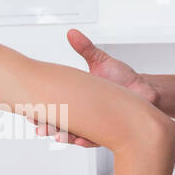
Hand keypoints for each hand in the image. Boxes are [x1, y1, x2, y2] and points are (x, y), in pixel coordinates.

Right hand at [27, 29, 158, 146]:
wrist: (144, 91)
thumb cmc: (123, 78)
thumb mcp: (101, 61)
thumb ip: (85, 49)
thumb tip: (72, 33)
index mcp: (77, 98)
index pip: (54, 105)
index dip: (41, 109)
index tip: (31, 110)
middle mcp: (83, 113)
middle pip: (60, 123)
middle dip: (48, 127)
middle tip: (40, 126)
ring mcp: (94, 124)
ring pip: (73, 134)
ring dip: (63, 136)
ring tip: (57, 135)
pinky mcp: (107, 130)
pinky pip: (93, 140)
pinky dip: (85, 140)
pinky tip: (79, 139)